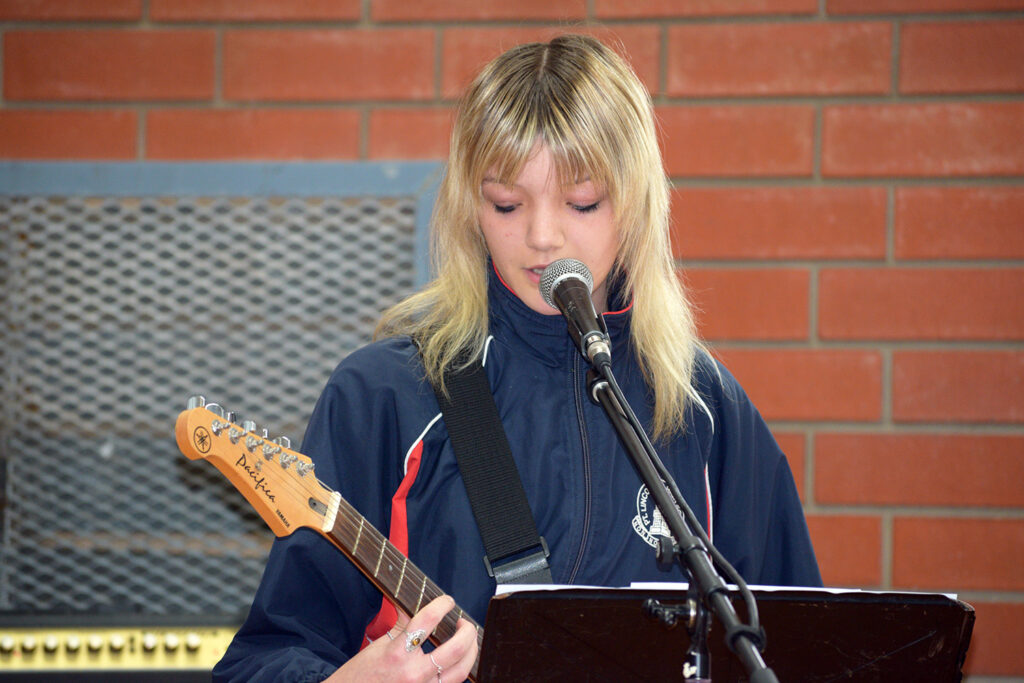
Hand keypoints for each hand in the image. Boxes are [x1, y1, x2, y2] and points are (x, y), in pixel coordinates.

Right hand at [324, 595, 477, 681]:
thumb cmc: (361, 674)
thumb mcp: (379, 645)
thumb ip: (402, 626)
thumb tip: (415, 607)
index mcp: (398, 653)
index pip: (428, 620)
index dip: (442, 605)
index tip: (447, 601)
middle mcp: (413, 673)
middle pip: (456, 649)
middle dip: (467, 631)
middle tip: (463, 623)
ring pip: (461, 671)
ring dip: (471, 651)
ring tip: (468, 641)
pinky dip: (460, 670)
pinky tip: (459, 661)